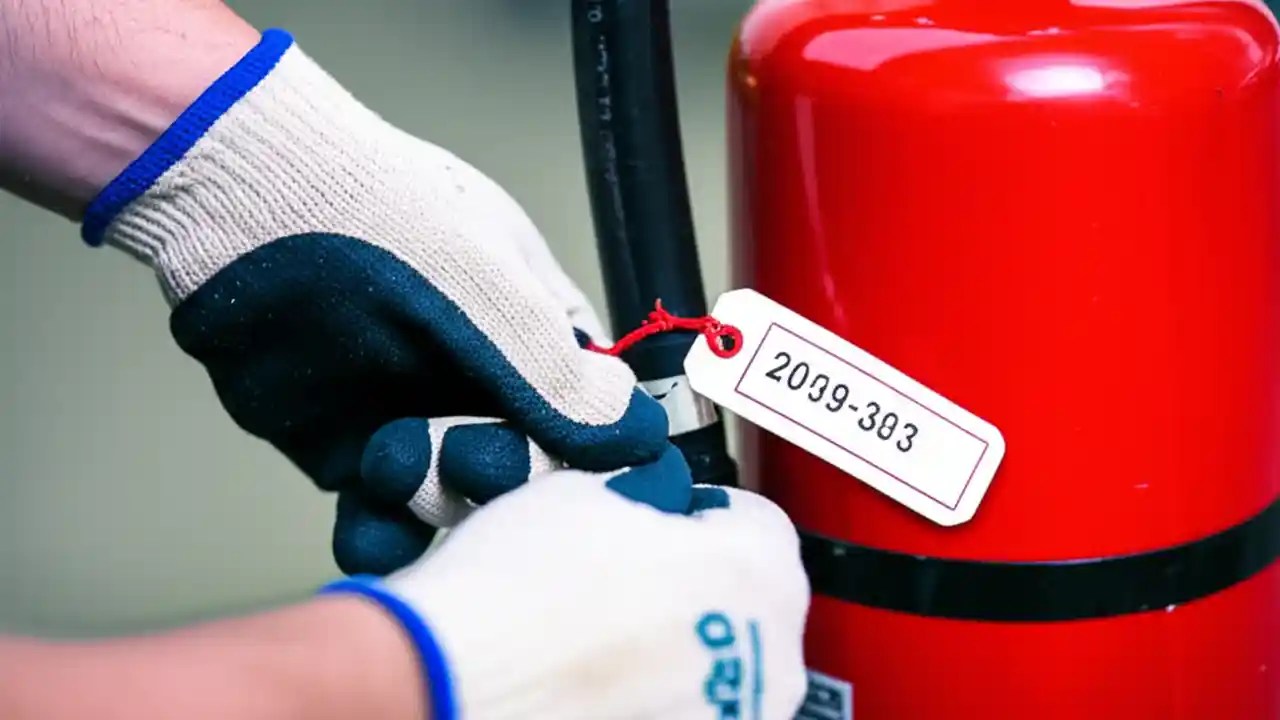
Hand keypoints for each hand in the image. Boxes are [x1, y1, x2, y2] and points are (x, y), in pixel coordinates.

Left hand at [83, 29, 673, 573]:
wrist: (235, 200)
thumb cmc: (372, 211)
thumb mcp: (483, 287)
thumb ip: (554, 373)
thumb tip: (637, 435)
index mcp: (537, 327)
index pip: (593, 409)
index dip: (594, 453)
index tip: (581, 486)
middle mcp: (483, 379)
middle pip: (528, 469)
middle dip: (503, 474)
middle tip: (469, 457)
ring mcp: (415, 416)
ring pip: (455, 499)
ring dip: (435, 500)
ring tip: (391, 458)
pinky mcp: (347, 448)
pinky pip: (380, 511)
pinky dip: (381, 531)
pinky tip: (369, 526)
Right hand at [322, 459, 811, 719]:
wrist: (444, 685)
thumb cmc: (511, 599)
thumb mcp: (585, 494)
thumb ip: (642, 497)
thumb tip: (645, 508)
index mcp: (755, 575)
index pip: (758, 522)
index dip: (703, 511)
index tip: (673, 518)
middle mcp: (765, 660)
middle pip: (751, 602)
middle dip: (700, 585)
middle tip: (632, 577)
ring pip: (726, 669)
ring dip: (685, 649)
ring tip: (607, 639)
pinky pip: (693, 711)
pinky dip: (662, 699)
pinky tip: (600, 685)